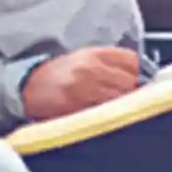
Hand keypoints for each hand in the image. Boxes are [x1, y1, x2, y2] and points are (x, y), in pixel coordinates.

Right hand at [23, 47, 139, 120]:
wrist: (28, 85)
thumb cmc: (62, 73)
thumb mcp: (87, 59)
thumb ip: (113, 64)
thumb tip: (142, 77)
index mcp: (96, 53)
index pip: (133, 61)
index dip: (141, 74)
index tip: (143, 83)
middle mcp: (90, 67)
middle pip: (129, 82)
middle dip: (133, 93)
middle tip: (131, 101)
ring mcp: (82, 87)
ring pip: (117, 99)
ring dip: (122, 107)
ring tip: (118, 111)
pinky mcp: (72, 106)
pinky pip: (100, 114)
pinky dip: (106, 117)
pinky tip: (104, 118)